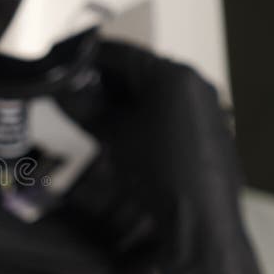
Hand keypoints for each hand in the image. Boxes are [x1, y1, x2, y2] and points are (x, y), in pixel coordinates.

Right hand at [59, 40, 272, 273]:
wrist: (198, 219)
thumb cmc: (159, 174)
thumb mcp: (113, 137)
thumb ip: (86, 109)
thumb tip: (63, 94)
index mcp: (172, 75)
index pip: (121, 53)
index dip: (89, 58)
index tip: (68, 64)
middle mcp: (194, 83)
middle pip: (139, 70)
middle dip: (106, 80)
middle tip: (76, 91)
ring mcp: (206, 104)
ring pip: (155, 90)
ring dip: (124, 97)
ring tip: (95, 113)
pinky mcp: (210, 126)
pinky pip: (170, 108)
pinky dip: (145, 112)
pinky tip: (125, 130)